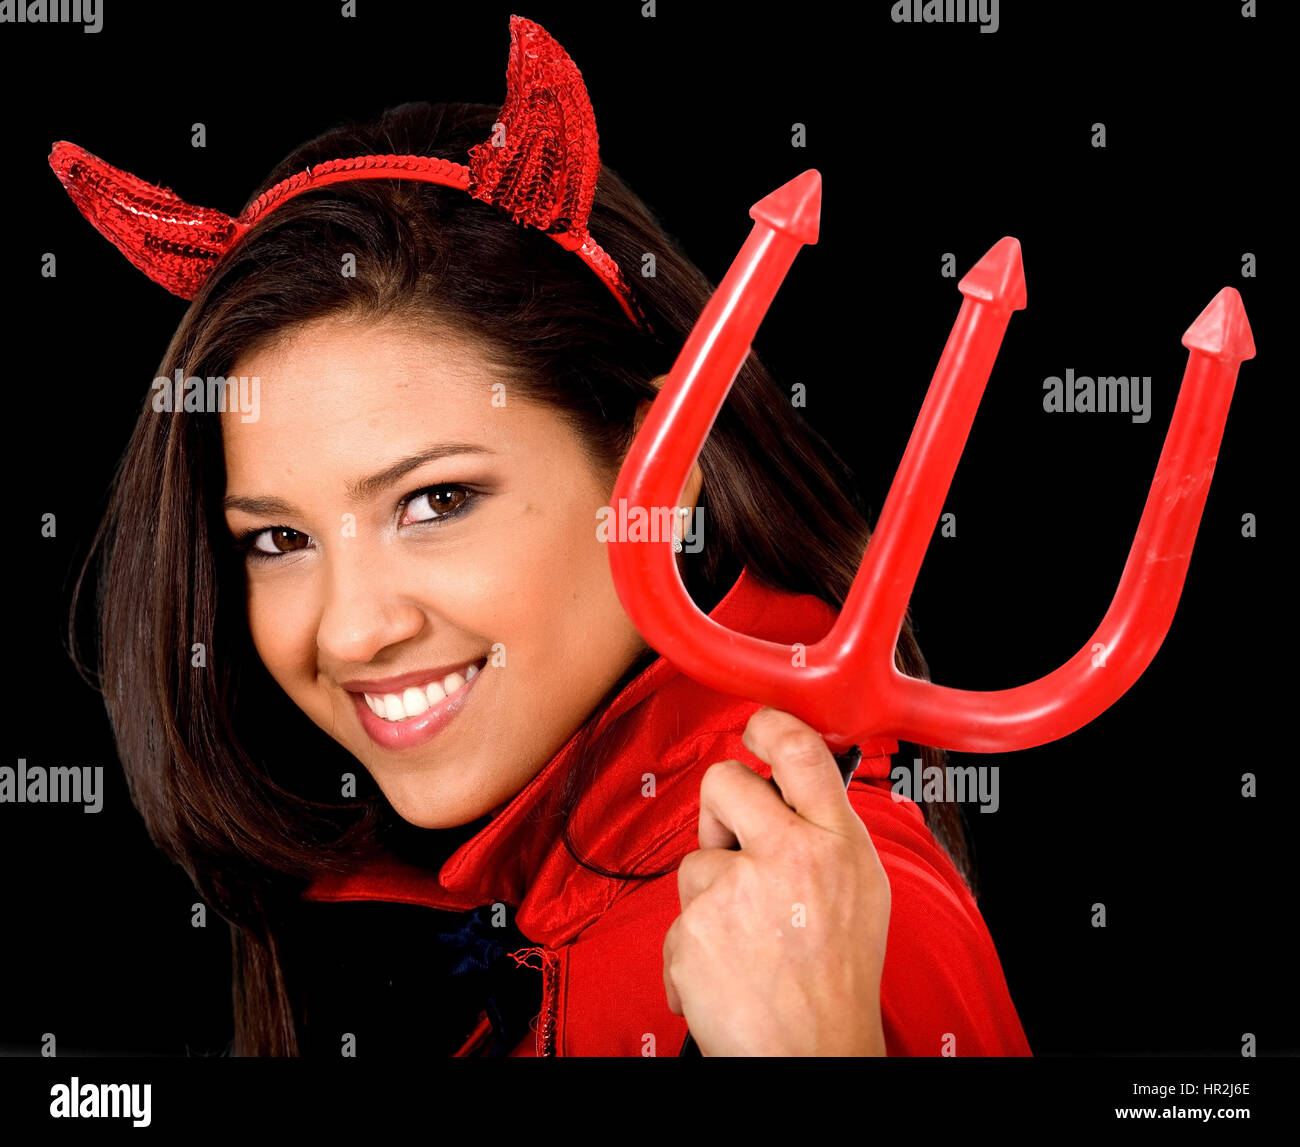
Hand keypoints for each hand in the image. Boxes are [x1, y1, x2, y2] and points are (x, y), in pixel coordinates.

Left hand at [662, 707, 890, 1055]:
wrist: (815, 1056)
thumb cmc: (838, 978)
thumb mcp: (860, 890)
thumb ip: (826, 833)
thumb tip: (791, 784)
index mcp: (838, 844)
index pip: (800, 753)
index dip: (770, 724)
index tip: (755, 726)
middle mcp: (791, 857)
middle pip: (725, 782)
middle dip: (718, 806)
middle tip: (731, 844)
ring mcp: (738, 892)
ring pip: (697, 861)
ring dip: (711, 896)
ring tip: (748, 940)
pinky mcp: (696, 930)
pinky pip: (680, 920)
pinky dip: (695, 949)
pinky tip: (729, 972)